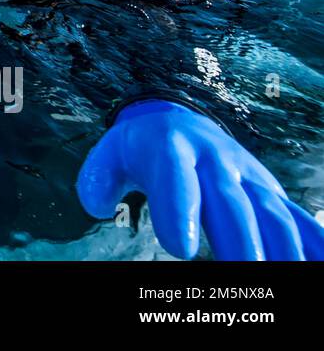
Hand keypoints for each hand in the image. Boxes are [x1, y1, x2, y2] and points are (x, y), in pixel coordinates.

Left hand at [77, 100, 323, 259]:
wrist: (177, 118)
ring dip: (281, 248)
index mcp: (170, 149)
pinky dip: (313, 240)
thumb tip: (97, 206)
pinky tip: (319, 263)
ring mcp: (247, 175)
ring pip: (269, 211)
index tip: (181, 249)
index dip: (180, 211)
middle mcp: (215, 160)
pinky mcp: (268, 190)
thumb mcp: (109, 155)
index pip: (176, 179)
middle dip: (239, 240)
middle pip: (230, 202)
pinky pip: (295, 215)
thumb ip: (97, 179)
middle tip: (244, 276)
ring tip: (288, 280)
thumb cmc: (141, 150)